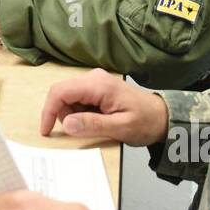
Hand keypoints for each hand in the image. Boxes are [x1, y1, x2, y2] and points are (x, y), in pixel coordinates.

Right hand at [39, 68, 167, 145]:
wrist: (163, 117)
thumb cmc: (146, 122)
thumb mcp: (120, 128)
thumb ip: (93, 125)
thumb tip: (67, 124)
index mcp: (98, 85)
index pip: (60, 92)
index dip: (49, 111)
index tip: (46, 131)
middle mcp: (93, 78)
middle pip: (62, 94)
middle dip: (65, 115)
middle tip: (84, 130)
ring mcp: (94, 82)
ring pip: (68, 98)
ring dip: (74, 115)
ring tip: (97, 124)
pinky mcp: (96, 88)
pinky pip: (77, 100)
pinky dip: (80, 113)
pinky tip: (98, 119)